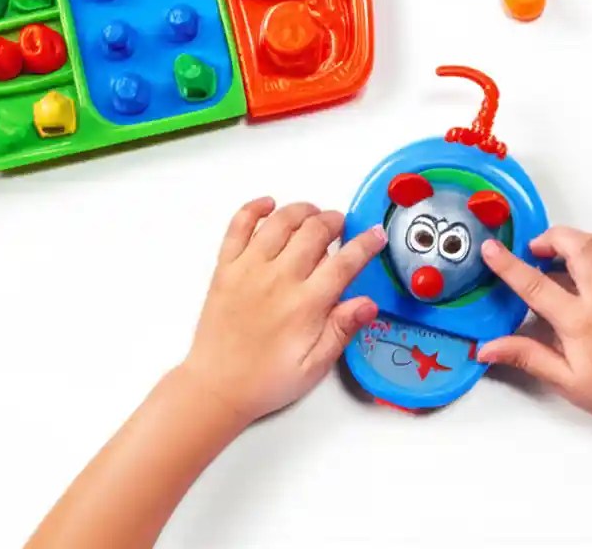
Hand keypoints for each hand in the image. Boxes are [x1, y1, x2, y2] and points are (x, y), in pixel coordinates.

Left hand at [182, 198, 386, 422]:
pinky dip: (254, 209)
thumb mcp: (314, 366)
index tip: (376, 235)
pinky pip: (238, 226)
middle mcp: (278, 280)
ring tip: (313, 214)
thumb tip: (368, 304)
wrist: (216, 387)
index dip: (365, 244)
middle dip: (334, 221)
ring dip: (301, 211)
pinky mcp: (225, 268)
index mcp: (305, 305)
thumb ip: (342, 330)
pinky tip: (268, 205)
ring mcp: (249, 270)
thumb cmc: (267, 380)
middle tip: (341, 225)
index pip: (344, 262)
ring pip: (280, 222)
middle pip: (314, 231)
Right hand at [477, 228, 591, 437]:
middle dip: (551, 237)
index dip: (509, 264)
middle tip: (535, 250)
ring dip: (578, 239)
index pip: (536, 284)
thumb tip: (486, 348)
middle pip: (576, 245)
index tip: (491, 248)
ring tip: (562, 254)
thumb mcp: (567, 381)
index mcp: (581, 321)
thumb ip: (527, 356)